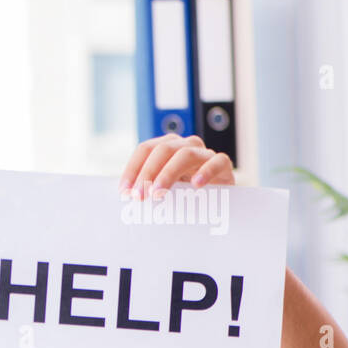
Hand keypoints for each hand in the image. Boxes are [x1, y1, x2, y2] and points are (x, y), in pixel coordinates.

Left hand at [120, 133, 234, 197]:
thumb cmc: (183, 196)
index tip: (124, 191)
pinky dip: (206, 171)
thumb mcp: (161, 191)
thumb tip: (124, 196)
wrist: (216, 202)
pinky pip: (217, 161)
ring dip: (168, 173)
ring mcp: (204, 153)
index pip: (145, 149)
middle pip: (163, 150)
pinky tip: (196, 185)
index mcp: (166, 147)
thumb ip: (146, 188)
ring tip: (158, 193)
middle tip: (139, 196)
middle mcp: (184, 145)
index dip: (132, 169)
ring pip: (186, 154)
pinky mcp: (223, 164)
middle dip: (147, 173)